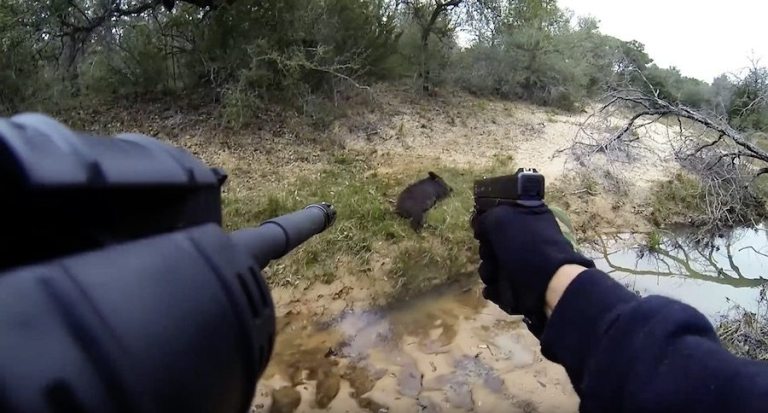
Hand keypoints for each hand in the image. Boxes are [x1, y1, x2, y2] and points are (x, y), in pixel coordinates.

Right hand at [473, 204, 593, 336]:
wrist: (548, 284)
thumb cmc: (526, 246)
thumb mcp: (501, 219)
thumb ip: (485, 219)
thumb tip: (479, 228)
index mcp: (528, 219)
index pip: (500, 218)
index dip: (488, 226)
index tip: (483, 232)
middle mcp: (526, 241)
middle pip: (493, 244)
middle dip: (486, 252)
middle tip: (491, 254)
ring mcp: (523, 265)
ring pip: (492, 266)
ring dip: (489, 271)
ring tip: (495, 274)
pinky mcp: (519, 288)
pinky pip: (496, 287)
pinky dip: (494, 288)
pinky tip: (498, 287)